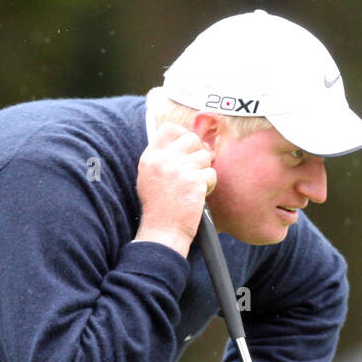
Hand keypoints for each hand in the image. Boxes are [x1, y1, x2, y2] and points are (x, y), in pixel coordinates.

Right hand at [134, 122, 216, 257]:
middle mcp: (162, 161)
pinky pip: (211, 174)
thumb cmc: (159, 209)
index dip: (182, 135)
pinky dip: (209, 186)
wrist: (163, 233)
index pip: (169, 129)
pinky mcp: (194, 182)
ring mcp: (178, 170)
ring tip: (193, 188)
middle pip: (191, 139)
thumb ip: (163, 158)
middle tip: (194, 171)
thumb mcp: (150, 178)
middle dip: (198, 154)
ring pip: (204, 156)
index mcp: (150, 158)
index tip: (187, 149)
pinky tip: (198, 197)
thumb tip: (185, 140)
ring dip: (203, 172)